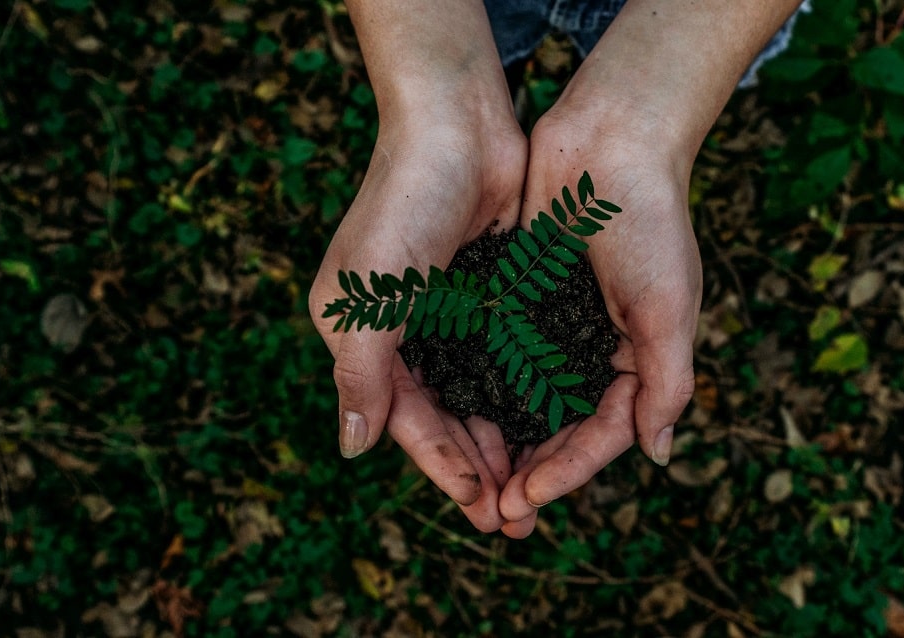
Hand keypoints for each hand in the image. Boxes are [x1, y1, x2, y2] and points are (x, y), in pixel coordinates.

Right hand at [308, 116, 527, 531]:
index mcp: (362, 336)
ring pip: (479, 395)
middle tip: (516, 517)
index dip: (442, 467)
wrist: (457, 125)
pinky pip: (507, 358)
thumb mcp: (369, 298)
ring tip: (536, 486)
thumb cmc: (403, 205)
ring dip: (504, 440)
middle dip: (478, 467)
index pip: (405, 420)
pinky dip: (524, 394)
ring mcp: (449, 313)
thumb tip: (353, 450)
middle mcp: (403, 331)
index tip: (481, 508)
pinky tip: (550, 425)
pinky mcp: (489, 293)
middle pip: (444, 417)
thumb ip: (361, 375)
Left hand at [497, 112, 701, 534]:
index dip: (566, 472)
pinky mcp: (520, 298)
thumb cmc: (650, 221)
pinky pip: (497, 354)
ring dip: (500, 442)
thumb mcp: (669, 307)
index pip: (601, 434)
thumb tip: (658, 455)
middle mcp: (594, 350)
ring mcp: (555, 326)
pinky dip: (479, 387)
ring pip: (523, 400)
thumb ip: (666, 382)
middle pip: (559, 429)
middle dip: (530, 472)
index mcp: (637, 359)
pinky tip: (451, 414)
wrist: (611, 139)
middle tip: (493, 513)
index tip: (526, 499)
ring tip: (470, 482)